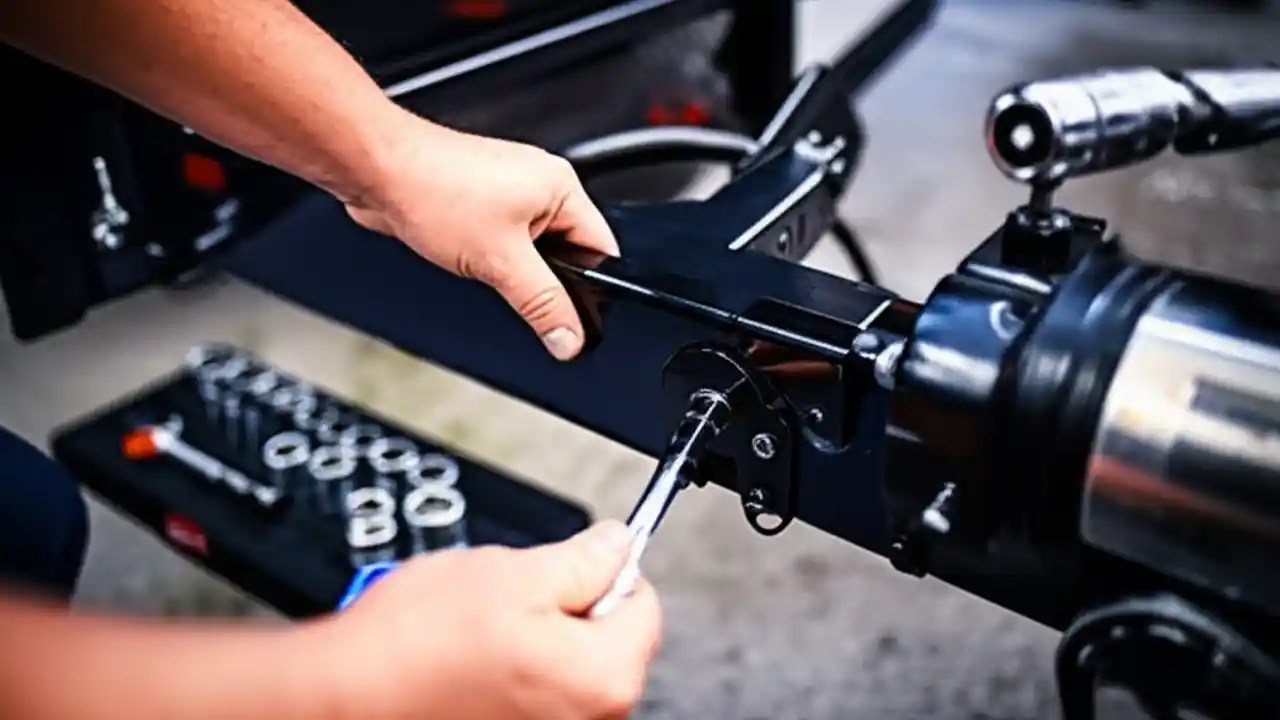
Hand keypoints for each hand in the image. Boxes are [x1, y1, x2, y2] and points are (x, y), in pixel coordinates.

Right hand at [319, 521, 660, 718]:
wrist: (347, 698)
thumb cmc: (416, 646)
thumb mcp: (513, 572)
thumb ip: (584, 558)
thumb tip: (618, 544)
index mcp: (604, 677)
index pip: (643, 603)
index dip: (604, 572)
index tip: (569, 567)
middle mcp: (591, 719)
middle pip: (610, 638)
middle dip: (570, 610)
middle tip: (514, 601)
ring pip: (570, 663)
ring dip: (540, 640)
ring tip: (485, 634)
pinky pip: (540, 692)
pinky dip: (517, 673)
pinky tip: (475, 663)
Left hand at [345, 110, 618, 360]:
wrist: (376, 170)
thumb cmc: (432, 189)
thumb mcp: (500, 261)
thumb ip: (542, 304)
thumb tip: (569, 338)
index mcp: (560, 186)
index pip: (601, 248)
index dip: (594, 289)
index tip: (577, 323)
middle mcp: (538, 184)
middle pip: (567, 253)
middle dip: (543, 279)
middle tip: (516, 288)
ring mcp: (507, 191)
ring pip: (529, 251)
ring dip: (510, 268)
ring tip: (483, 263)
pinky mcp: (479, 201)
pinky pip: (500, 242)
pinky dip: (487, 257)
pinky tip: (465, 256)